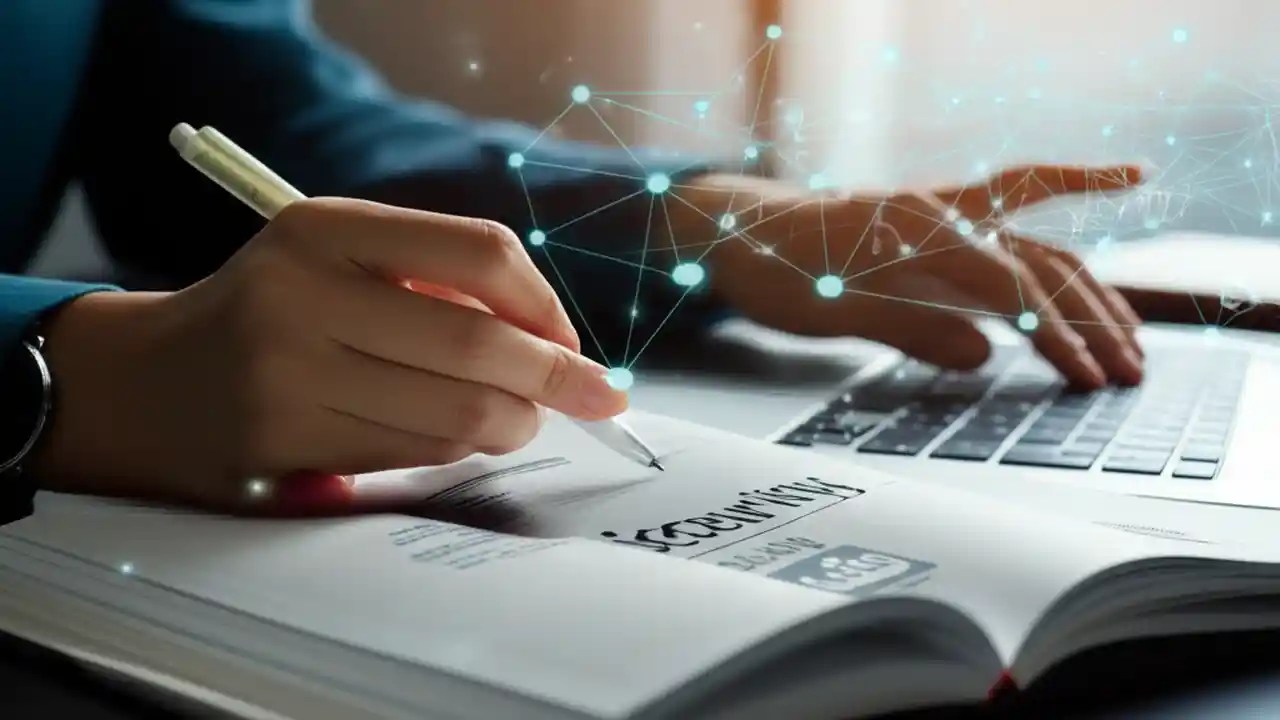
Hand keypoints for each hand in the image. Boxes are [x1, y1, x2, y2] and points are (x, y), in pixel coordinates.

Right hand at [31, 198, 627, 513]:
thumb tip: (556, 339)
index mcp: (328, 227)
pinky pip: (416, 453)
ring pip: (457, 414)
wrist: (154, 379)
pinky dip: (457, 448)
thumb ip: (439, 279)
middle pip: (480, 346)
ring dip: (512, 423)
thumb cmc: (277, 309)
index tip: (571, 340)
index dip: (546, 304)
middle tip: (595, 396)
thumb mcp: (341, 256)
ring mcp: (290, 371)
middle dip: (557, 380)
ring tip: (515, 416)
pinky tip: (451, 435)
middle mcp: (305, 293)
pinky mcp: (288, 440)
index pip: (480, 253)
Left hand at [685, 166, 1145, 387]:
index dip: (1053, 334)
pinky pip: (1022, 220)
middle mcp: (942, 212)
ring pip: (1038, 247)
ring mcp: (947, 215)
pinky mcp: (946, 226)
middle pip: (1039, 263)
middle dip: (1092, 319)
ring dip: (1090, 293)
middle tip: (1131, 373)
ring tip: (1133, 341)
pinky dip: (1065, 223)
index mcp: (915, 228)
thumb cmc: (776, 269)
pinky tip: (1123, 182)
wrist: (743, 232)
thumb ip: (906, 326)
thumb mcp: (828, 309)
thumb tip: (983, 353)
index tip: (1087, 375)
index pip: (1007, 285)